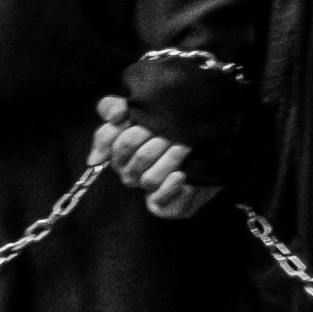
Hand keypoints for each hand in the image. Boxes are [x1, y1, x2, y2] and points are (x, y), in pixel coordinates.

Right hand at [85, 92, 209, 220]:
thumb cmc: (174, 133)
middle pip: (126, 150)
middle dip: (148, 137)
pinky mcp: (158, 204)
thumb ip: (122, 106)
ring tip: (184, 147)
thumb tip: (113, 116)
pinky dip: (170, 186)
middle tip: (170, 130)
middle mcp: (126, 168)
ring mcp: (141, 185)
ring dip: (168, 160)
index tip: (132, 118)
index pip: (106, 137)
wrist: (206, 158)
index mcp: (119, 146)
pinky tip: (181, 174)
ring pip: (145, 176)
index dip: (118, 127)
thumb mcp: (149, 112)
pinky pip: (157, 199)